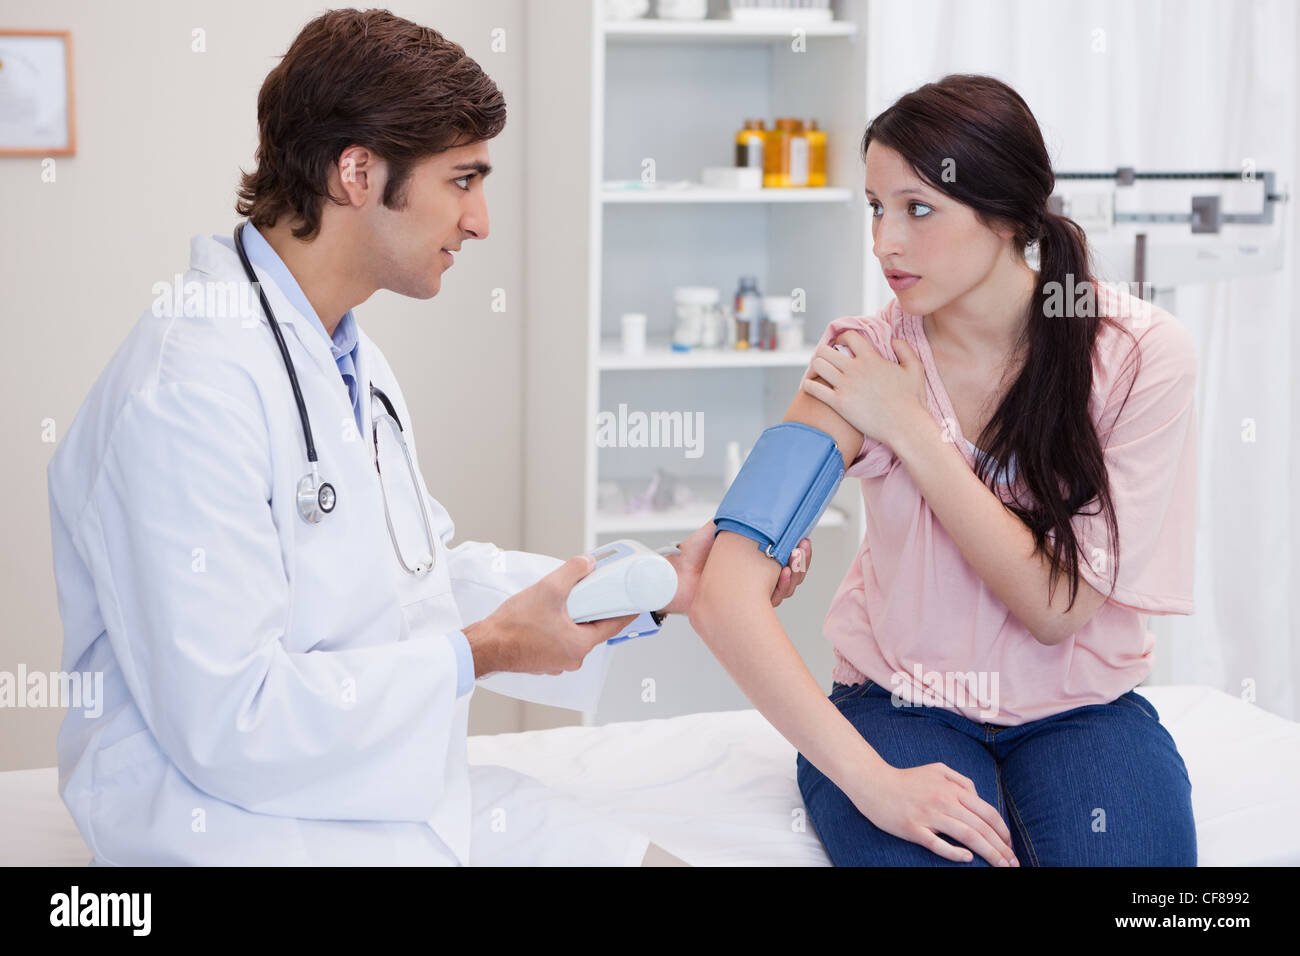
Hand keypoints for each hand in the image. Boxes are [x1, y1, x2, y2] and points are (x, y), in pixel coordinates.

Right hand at [465, 554, 637, 676]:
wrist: (485, 646)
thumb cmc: (514, 626)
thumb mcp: (548, 589)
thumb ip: (573, 572)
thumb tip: (588, 563)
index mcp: (580, 644)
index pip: (613, 625)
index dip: (624, 610)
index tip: (634, 602)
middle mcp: (572, 659)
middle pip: (593, 630)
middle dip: (593, 610)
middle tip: (592, 592)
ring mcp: (557, 663)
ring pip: (574, 636)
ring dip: (573, 619)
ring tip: (565, 601)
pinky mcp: (543, 662)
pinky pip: (559, 642)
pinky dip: (559, 628)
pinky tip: (548, 615)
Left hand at [660, 522, 811, 615]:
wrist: (673, 579)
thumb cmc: (690, 556)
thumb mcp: (714, 531)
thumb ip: (733, 521)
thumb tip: (751, 506)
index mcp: (751, 558)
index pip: (783, 554)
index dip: (797, 550)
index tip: (803, 540)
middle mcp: (755, 575)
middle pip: (791, 572)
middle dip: (801, 561)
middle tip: (799, 551)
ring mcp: (752, 593)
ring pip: (785, 587)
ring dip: (794, 575)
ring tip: (790, 565)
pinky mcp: (747, 608)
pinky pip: (771, 602)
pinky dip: (780, 590)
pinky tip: (782, 578)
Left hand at [799, 330, 926, 447]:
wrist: (905, 426)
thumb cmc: (912, 400)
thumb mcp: (915, 368)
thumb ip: (904, 349)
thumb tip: (893, 340)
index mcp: (871, 358)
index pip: (848, 336)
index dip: (843, 337)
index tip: (841, 344)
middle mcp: (855, 370)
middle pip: (826, 350)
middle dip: (824, 352)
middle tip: (827, 360)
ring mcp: (845, 386)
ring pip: (818, 365)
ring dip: (815, 367)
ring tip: (819, 372)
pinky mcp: (839, 404)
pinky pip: (814, 389)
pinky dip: (808, 385)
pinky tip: (810, 386)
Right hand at [848, 761, 1019, 865]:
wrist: (873, 783)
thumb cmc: (906, 778)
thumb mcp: (937, 769)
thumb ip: (960, 780)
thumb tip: (977, 796)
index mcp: (952, 788)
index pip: (987, 812)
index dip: (1003, 831)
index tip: (1010, 846)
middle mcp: (944, 801)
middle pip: (981, 827)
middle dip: (1001, 848)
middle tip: (1013, 864)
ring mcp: (929, 816)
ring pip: (967, 837)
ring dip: (988, 854)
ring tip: (1001, 867)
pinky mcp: (913, 829)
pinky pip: (938, 844)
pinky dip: (955, 852)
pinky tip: (967, 858)